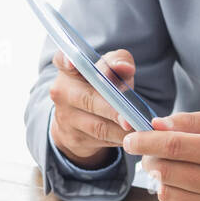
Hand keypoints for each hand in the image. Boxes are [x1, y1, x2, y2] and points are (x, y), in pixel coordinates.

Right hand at [48, 49, 135, 168]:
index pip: (62, 60)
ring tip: (137, 127)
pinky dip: (120, 138)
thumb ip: (118, 62)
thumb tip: (125, 67)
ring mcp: (65, 117)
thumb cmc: (101, 86)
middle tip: (130, 118)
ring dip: (120, 128)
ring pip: (97, 125)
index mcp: (69, 69)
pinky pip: (102, 140)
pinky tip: (132, 136)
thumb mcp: (110, 70)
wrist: (81, 120)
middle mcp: (62, 91)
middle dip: (112, 109)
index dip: (66, 60)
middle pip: (88, 99)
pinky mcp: (74, 138)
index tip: (72, 62)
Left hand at [120, 110, 199, 200]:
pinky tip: (191, 192)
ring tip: (179, 173)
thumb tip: (156, 125)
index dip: (147, 142)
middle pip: (166, 172)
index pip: (176, 146)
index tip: (131, 139)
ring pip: (166, 194)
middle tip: (153, 155)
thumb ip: (188, 121)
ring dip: (164, 181)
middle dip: (151, 160)